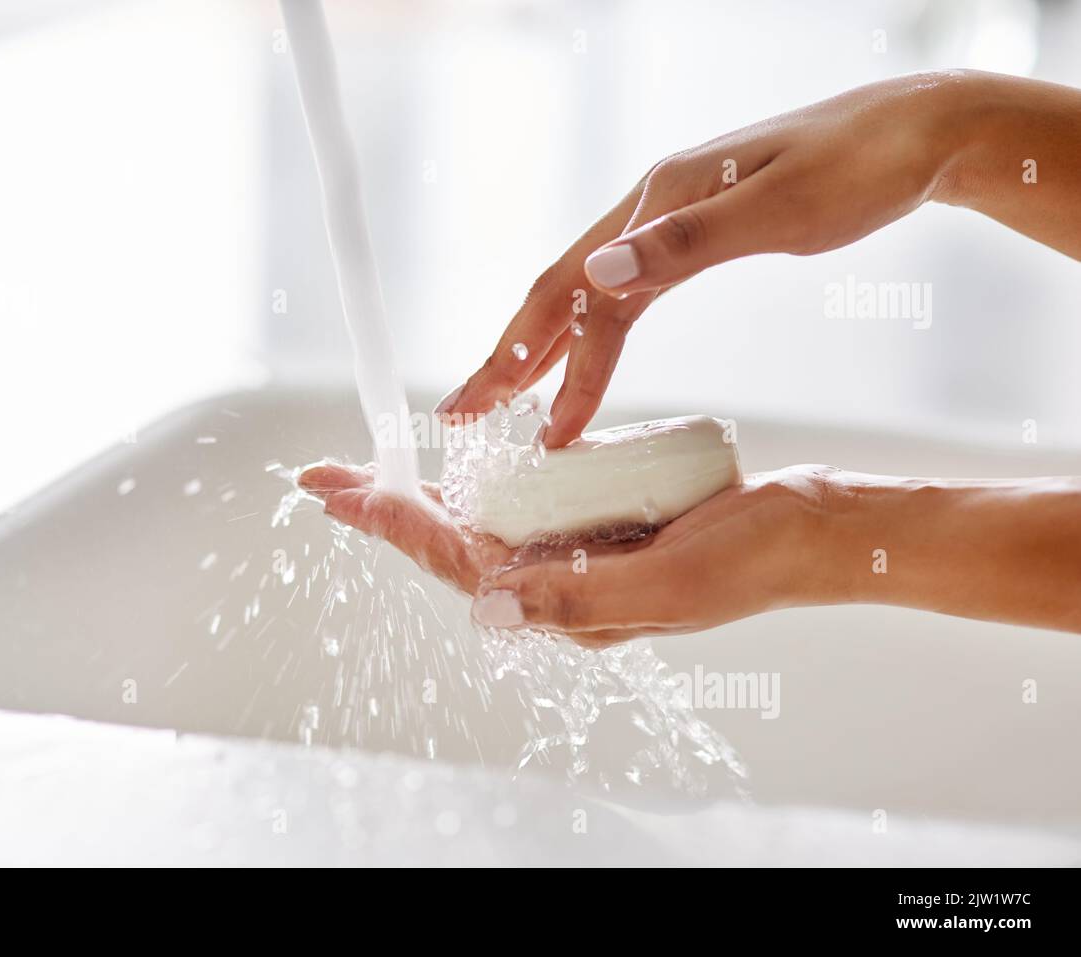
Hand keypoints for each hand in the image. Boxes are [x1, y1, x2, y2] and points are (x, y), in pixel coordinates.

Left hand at [299, 461, 833, 644]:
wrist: (815, 531)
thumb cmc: (754, 558)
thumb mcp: (668, 581)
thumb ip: (579, 595)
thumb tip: (487, 604)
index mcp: (571, 605)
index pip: (459, 562)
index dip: (393, 524)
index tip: (339, 492)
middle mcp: (566, 585)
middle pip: (454, 545)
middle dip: (387, 512)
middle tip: (325, 479)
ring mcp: (583, 555)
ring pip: (484, 528)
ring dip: (424, 503)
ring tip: (369, 481)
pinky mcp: (605, 525)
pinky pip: (530, 508)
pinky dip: (486, 488)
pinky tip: (463, 474)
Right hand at [435, 70, 1011, 447]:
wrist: (913, 134)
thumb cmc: (857, 169)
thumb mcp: (777, 210)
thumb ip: (685, 245)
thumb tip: (598, 277)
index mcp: (657, 202)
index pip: (572, 291)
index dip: (536, 361)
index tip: (517, 424)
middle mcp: (649, 210)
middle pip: (557, 291)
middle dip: (508, 358)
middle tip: (463, 414)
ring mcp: (667, 222)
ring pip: (585, 296)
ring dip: (546, 352)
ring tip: (510, 405)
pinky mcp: (692, 235)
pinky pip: (624, 296)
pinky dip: (594, 336)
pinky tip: (583, 361)